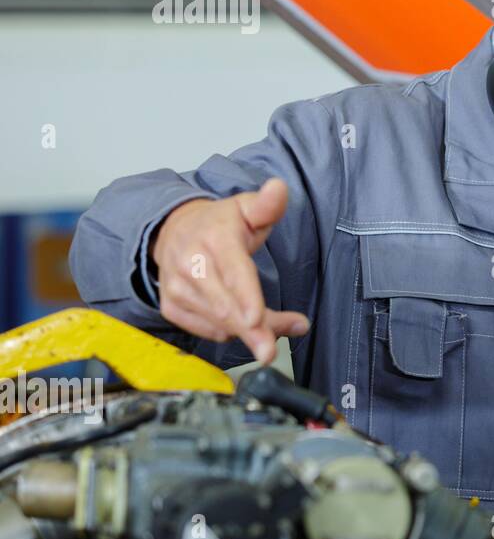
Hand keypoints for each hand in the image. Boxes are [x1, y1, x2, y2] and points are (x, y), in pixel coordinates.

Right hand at [150, 177, 307, 363]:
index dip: (245, 297)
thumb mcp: (247, 209)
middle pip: (225, 306)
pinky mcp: (171, 306)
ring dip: (248, 333)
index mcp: (214, 238)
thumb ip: (267, 205)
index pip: (233, 272)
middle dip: (252, 331)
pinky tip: (244, 325)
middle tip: (271, 350)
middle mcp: (190, 264)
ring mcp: (177, 287)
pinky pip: (205, 330)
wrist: (174, 230)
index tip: (258, 319)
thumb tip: (278, 189)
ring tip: (271, 329)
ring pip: (217, 322)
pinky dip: (228, 334)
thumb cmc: (219, 224)